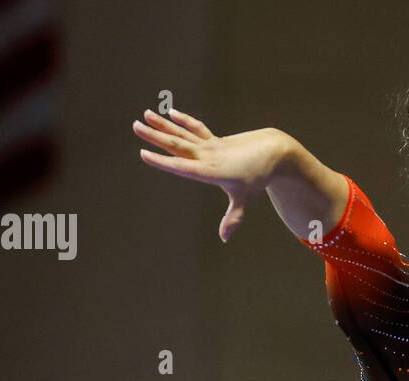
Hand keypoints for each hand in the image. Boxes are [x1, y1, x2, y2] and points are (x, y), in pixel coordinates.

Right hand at [132, 109, 285, 241]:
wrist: (273, 152)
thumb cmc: (257, 178)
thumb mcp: (244, 199)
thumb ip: (234, 218)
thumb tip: (225, 238)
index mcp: (209, 170)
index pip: (181, 166)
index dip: (162, 161)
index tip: (143, 153)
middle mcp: (206, 155)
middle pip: (176, 144)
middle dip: (155, 136)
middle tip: (135, 126)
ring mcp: (210, 145)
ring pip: (182, 133)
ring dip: (163, 124)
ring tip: (145, 114)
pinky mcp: (215, 139)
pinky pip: (196, 128)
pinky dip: (183, 121)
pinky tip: (171, 113)